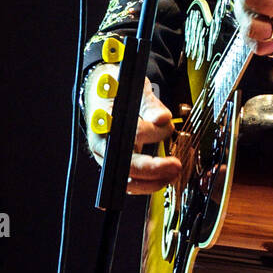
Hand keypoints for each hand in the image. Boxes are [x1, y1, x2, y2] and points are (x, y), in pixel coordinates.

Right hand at [84, 68, 181, 194]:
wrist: (98, 93)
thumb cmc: (116, 90)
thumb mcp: (133, 89)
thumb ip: (149, 104)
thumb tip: (163, 118)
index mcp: (104, 120)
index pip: (130, 132)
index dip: (153, 132)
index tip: (168, 127)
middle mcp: (101, 142)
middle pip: (125, 165)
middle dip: (153, 168)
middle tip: (175, 165)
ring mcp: (106, 156)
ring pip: (125, 180)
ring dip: (152, 182)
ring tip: (173, 174)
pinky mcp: (113, 164)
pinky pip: (128, 182)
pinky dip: (146, 184)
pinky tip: (162, 178)